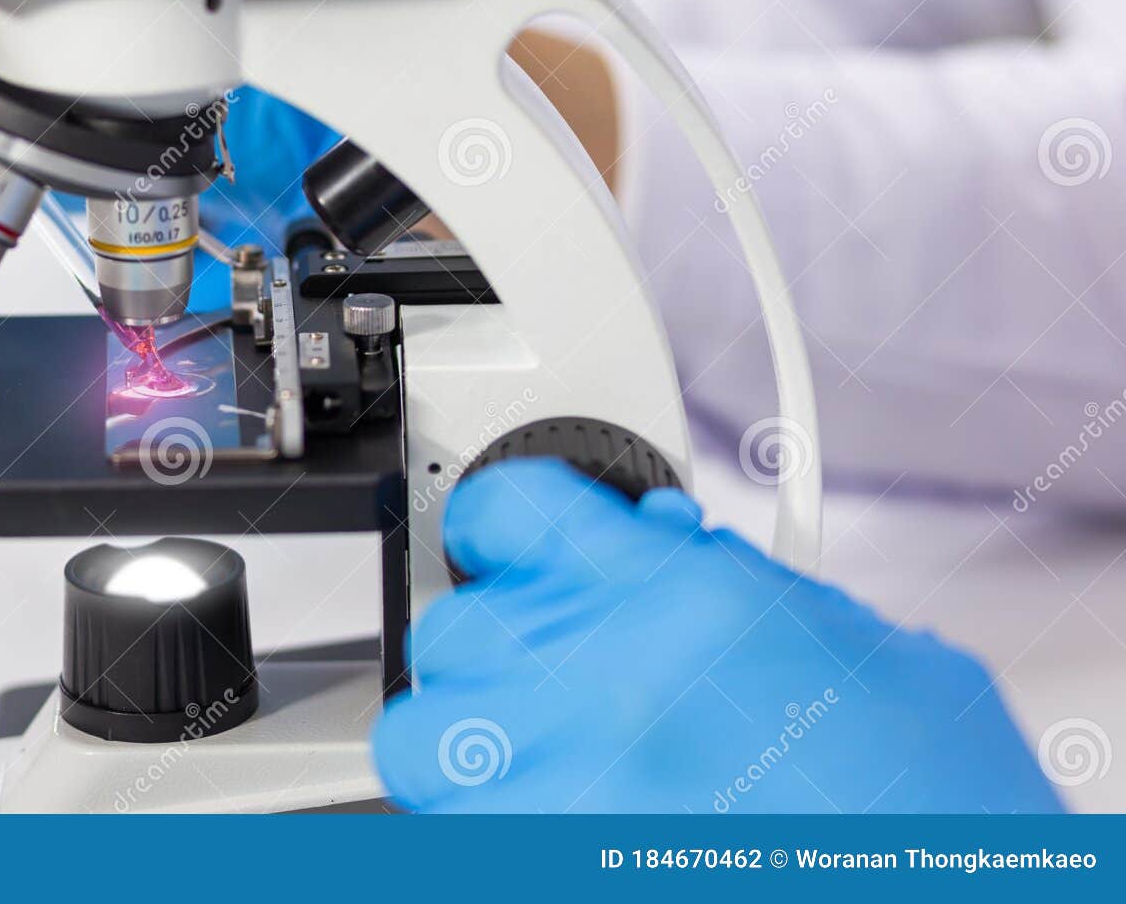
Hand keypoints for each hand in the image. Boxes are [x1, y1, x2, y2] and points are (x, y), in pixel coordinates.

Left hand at [373, 458, 1061, 812]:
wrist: (958, 884)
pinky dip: (481, 830)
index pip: (510, 510)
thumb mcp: (843, 635)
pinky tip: (543, 827)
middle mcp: (597, 674)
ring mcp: (562, 780)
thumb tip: (659, 544)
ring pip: (419, 739)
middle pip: (455, 629)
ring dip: (462, 750)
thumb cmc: (929, 790)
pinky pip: (450, 835)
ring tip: (524, 768)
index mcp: (673, 594)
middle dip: (491, 656)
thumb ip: (729, 580)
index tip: (500, 551)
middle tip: (543, 683)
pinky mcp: (544, 864)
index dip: (498, 530)